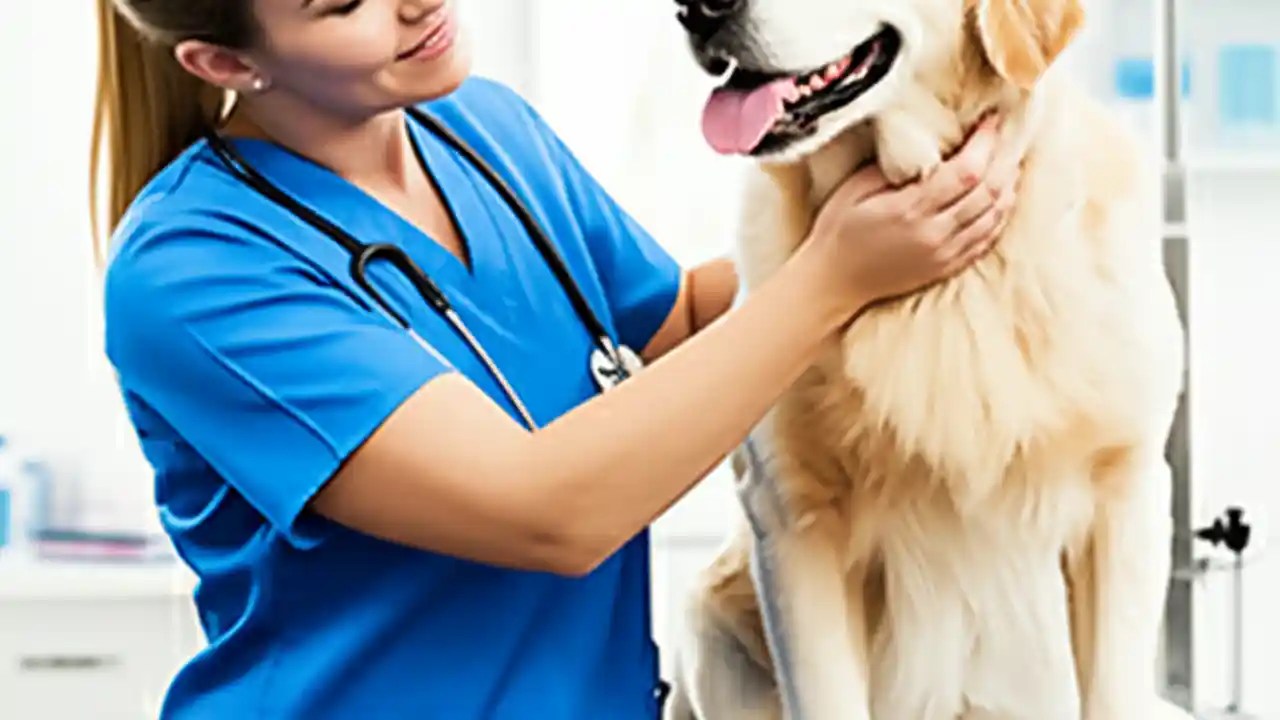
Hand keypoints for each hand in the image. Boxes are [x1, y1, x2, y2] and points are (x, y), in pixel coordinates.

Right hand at [804, 115, 1018, 314]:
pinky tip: (1003, 199)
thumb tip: (928, 148)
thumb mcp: (854, 189)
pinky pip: (986, 240)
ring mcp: (944, 254)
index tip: (992, 121)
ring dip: (1008, 187)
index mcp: (910, 210)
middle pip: (988, 191)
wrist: (832, 283)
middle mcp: (934, 234)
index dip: (986, 143)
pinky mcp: (947, 268)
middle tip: (1006, 137)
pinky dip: (1000, 216)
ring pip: (994, 216)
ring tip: (1011, 163)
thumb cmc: (838, 231)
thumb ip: (893, 168)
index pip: (966, 171)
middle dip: (1003, 159)